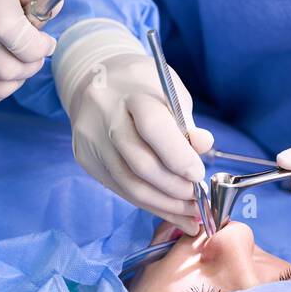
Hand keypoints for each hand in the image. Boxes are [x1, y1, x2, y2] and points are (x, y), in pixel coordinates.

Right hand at [65, 50, 214, 224]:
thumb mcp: (170, 91)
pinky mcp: (86, 159)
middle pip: (140, 164)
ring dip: (164, 205)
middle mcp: (104, 117)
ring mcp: (90, 140)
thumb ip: (186, 121)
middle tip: (199, 200)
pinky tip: (171, 212)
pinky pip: (120, 189)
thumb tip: (204, 145)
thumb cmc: (142, 87)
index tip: (199, 175)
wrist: (95, 78)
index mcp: (131, 93)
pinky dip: (149, 204)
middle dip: (174, 189)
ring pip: (128, 185)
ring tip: (190, 212)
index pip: (154, 128)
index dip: (178, 157)